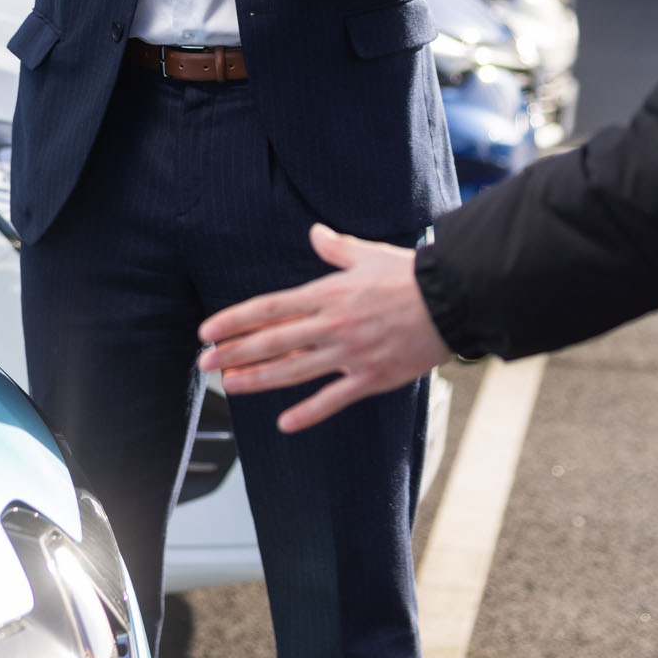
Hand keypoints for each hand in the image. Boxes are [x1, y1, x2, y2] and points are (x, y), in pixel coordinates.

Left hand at [197, 224, 454, 431]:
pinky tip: (284, 423)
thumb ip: (337, 247)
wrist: (452, 300)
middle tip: (204, 363)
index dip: (234, 320)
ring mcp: (350, 354)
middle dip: (234, 352)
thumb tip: (317, 234)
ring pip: (294, 372)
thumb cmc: (410, 276)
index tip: (208, 330)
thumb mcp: (368, 254)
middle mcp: (332, 325)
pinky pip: (333, 400)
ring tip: (230, 385)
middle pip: (272, 342)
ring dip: (258, 379)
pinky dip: (308, 413)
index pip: (268, 308)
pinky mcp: (371, 378)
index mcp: (327, 294)